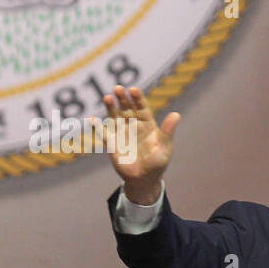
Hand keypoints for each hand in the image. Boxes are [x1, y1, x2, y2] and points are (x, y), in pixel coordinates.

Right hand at [92, 85, 180, 202]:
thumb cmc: (157, 162)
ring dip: (110, 107)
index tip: (134, 90)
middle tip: (118, 88)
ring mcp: (121, 133)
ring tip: (107, 97)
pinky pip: (104, 133)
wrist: (144, 179)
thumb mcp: (165, 146)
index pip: (141, 107)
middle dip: (122, 98)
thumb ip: (168, 131)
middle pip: (126, 108)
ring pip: (114, 116)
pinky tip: (92, 119)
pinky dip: (97, 126)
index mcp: (147, 123)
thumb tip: (177, 114)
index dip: (137, 98)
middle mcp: (133, 125)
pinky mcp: (112, 144)